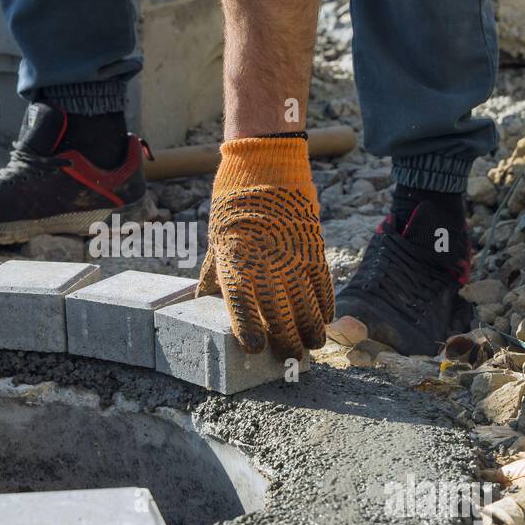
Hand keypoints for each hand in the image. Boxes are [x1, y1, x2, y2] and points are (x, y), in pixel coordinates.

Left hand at [197, 136, 333, 360]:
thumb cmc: (233, 205)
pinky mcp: (314, 247)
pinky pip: (323, 283)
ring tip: (312, 345)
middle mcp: (266, 264)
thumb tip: (200, 302)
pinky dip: (325, 303)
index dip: (249, 332)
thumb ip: (213, 275)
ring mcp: (293, 257)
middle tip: (291, 358)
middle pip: (280, 314)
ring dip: (311, 329)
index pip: (242, 308)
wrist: (264, 165)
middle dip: (287, 341)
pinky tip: (325, 318)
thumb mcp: (216, 241)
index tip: (254, 349)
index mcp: (235, 263)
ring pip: (307, 305)